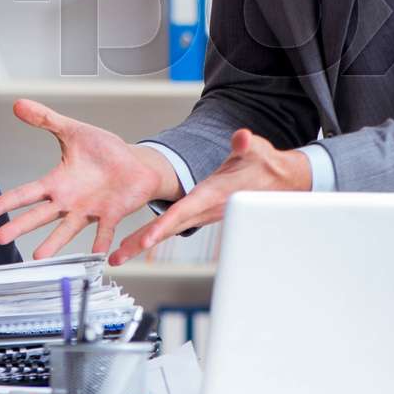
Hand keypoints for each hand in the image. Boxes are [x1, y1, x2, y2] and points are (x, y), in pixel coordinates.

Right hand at [0, 99, 175, 258]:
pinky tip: (96, 255)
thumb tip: (18, 104)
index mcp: (58, 182)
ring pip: (67, 229)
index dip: (3, 202)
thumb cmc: (105, 151)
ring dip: (54, 242)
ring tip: (39, 256)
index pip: (24, 193)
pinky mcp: (111, 214)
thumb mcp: (73, 131)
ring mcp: (89, 210)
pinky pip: (104, 231)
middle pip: (38, 215)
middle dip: (19, 226)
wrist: (136, 163)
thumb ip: (45, 119)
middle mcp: (69, 201)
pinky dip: (100, 244)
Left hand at [108, 128, 310, 264]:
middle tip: (117, 257)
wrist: (276, 183)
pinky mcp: (198, 214)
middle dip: (142, 243)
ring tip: (117, 256)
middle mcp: (204, 209)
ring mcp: (201, 215)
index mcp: (213, 194)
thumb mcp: (256, 150)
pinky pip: (172, 226)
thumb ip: (246, 144)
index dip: (165, 224)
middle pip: (168, 228)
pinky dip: (153, 235)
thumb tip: (241, 137)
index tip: (147, 239)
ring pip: (167, 230)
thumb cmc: (263, 166)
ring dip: (142, 243)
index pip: (185, 211)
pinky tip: (135, 243)